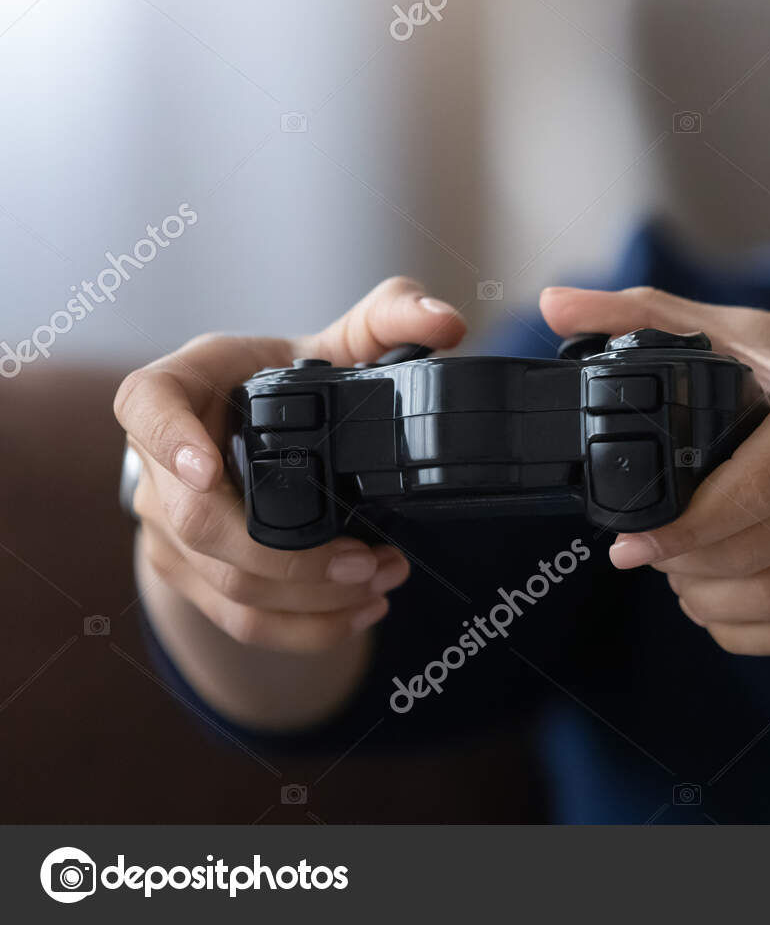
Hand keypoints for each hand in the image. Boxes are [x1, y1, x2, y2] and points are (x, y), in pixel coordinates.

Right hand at [116, 278, 466, 652]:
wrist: (256, 435)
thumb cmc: (287, 380)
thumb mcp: (336, 339)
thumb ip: (392, 316)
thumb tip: (447, 324)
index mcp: (181, 389)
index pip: (147, 407)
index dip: (170, 439)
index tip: (207, 468)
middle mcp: (161, 464)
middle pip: (196, 522)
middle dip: (285, 554)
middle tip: (368, 558)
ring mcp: (170, 527)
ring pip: (224, 582)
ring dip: (309, 598)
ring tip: (384, 580)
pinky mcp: (196, 576)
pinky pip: (237, 620)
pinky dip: (302, 629)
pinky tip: (358, 616)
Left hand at [541, 285, 769, 655]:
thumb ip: (659, 317)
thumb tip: (556, 301)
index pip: (754, 489)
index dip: (682, 528)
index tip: (630, 539)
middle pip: (758, 552)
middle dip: (683, 565)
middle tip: (645, 554)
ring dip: (709, 602)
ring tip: (679, 579)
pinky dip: (750, 633)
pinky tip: (720, 609)